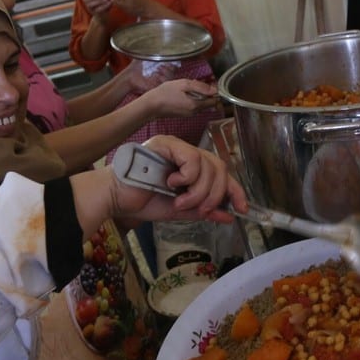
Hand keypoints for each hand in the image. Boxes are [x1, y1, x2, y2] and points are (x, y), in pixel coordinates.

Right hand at [110, 135, 245, 223]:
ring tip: (180, 201)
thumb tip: (229, 216)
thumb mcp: (179, 210)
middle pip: (220, 168)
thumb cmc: (142, 202)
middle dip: (216, 193)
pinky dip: (188, 176)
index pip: (221, 174)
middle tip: (201, 209)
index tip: (242, 209)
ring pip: (209, 164)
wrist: (116, 199)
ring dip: (199, 191)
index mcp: (191, 168)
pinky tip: (172, 184)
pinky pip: (193, 158)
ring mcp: (177, 146)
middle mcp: (186, 153)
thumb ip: (203, 211)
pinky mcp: (167, 143)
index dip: (235, 190)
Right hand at [142, 79, 218, 117]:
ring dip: (197, 95)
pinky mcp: (184, 114)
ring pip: (200, 104)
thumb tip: (215, 90)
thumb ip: (200, 87)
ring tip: (185, 88)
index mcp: (197, 105)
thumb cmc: (166, 93)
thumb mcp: (184, 84)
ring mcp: (189, 114)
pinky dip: (191, 99)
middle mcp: (195, 112)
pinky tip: (181, 94)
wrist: (151, 106)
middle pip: (208, 102)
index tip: (206, 84)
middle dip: (204, 93)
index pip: (214, 100)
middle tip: (193, 84)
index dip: (213, 91)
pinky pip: (193, 106)